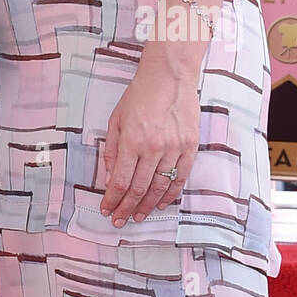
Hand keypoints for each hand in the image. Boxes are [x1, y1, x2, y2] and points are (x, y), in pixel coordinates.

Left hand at [100, 49, 199, 225]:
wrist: (169, 76)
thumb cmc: (140, 95)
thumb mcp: (116, 119)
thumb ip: (112, 150)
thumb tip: (110, 178)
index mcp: (132, 140)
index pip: (121, 180)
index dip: (113, 199)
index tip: (106, 210)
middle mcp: (154, 147)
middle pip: (139, 189)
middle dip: (127, 208)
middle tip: (119, 220)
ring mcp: (174, 148)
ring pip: (160, 188)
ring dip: (148, 206)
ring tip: (138, 216)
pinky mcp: (190, 147)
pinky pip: (180, 178)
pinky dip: (170, 194)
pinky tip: (161, 204)